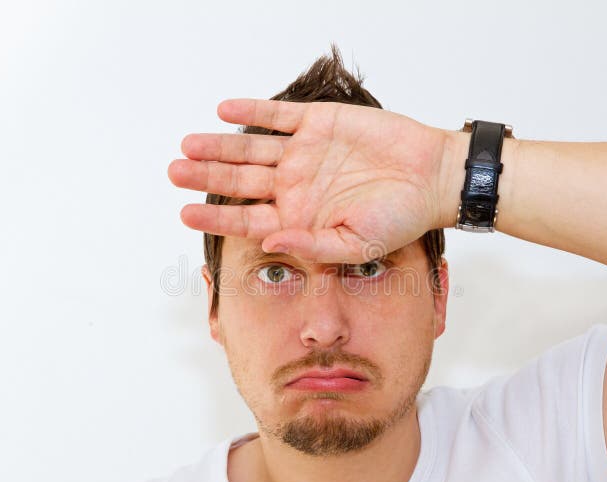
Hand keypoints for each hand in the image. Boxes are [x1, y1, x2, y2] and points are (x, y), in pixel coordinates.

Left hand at [169, 99, 457, 262]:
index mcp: (298, 217)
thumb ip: (310, 245)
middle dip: (206, 176)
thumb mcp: (355, 245)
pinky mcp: (319, 122)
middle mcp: (294, 185)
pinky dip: (252, 112)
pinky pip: (278, 116)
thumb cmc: (399, 219)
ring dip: (219, 145)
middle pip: (239, 180)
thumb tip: (268, 242)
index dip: (215, 216)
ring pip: (250, 147)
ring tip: (189, 144)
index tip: (185, 213)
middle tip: (174, 172)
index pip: (246, 218)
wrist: (432, 178)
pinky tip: (224, 111)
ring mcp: (304, 153)